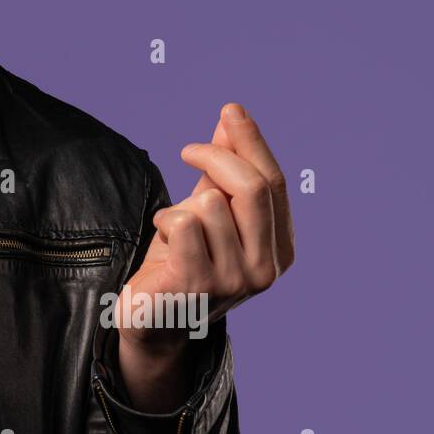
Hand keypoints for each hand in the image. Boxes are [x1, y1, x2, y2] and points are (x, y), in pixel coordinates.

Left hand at [115, 103, 294, 353]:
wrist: (153, 322)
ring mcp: (233, 281)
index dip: (251, 142)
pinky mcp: (196, 285)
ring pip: (209, 203)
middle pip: (251, 187)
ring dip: (181, 205)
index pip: (274, 183)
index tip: (229, 111)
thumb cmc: (182, 261)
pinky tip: (164, 242)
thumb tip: (231, 117)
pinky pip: (182, 222)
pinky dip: (165, 220)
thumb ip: (223, 169)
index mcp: (280, 250)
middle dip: (216, 156)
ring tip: (174, 230)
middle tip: (187, 151)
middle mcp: (265, 269)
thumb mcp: (208, 210)